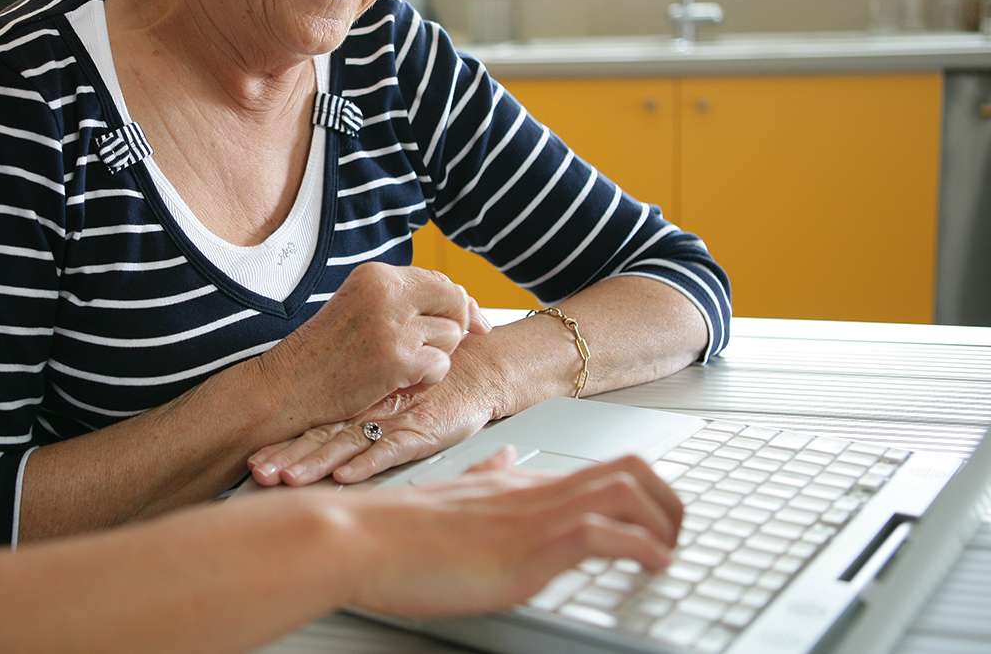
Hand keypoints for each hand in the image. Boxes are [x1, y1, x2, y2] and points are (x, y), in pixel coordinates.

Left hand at [248, 357, 494, 485]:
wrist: (477, 371)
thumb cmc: (427, 384)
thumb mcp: (385, 395)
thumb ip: (353, 411)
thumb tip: (310, 440)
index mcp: (355, 404)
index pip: (310, 425)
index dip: (280, 443)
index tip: (249, 460)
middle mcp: (367, 412)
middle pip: (319, 436)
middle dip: (286, 457)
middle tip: (256, 473)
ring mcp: (393, 422)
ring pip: (346, 444)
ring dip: (315, 463)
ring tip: (287, 479)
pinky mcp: (421, 431)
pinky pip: (389, 449)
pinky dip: (366, 463)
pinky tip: (344, 476)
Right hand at [255, 262, 489, 430]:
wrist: (288, 387)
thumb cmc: (325, 354)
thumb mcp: (360, 310)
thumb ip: (404, 302)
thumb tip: (466, 307)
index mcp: (376, 275)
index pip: (439, 280)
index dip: (461, 303)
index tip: (475, 324)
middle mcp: (386, 293)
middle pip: (454, 302)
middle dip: (456, 328)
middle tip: (432, 351)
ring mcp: (393, 326)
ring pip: (452, 336)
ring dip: (436, 357)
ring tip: (401, 368)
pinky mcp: (398, 361)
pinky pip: (441, 365)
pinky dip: (428, 379)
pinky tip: (400, 383)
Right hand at [346, 450, 682, 618]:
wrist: (354, 536)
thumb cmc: (390, 531)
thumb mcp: (448, 500)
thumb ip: (482, 482)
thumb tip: (503, 465)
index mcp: (515, 486)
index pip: (597, 473)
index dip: (641, 493)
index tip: (660, 521)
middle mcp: (532, 494)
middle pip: (627, 472)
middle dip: (668, 502)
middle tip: (679, 536)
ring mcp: (531, 517)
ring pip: (625, 493)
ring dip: (665, 523)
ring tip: (674, 553)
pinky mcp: (526, 549)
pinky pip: (602, 535)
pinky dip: (642, 548)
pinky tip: (655, 567)